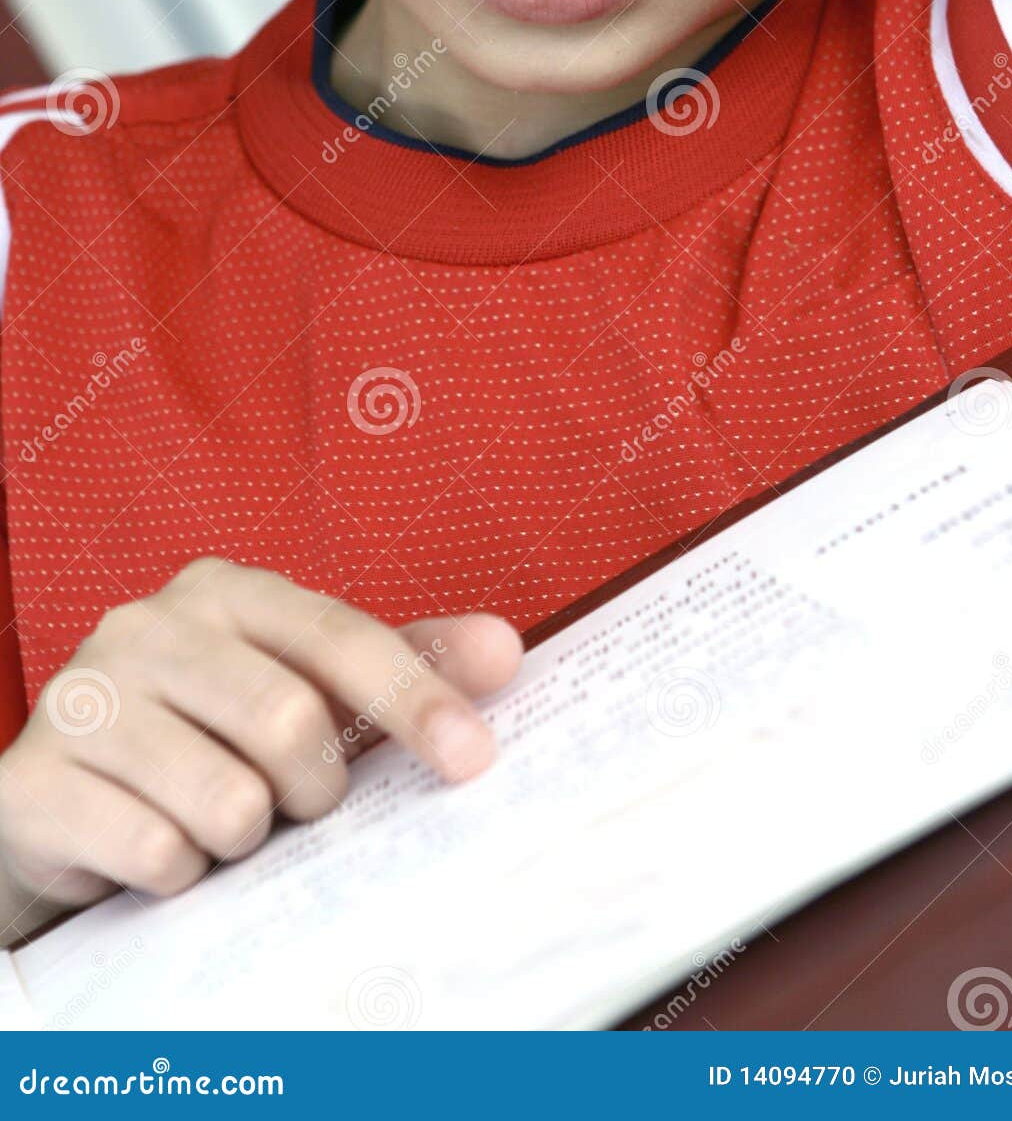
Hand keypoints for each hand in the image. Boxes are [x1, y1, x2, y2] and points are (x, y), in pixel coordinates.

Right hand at [0, 557, 521, 942]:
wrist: (62, 805)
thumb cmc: (206, 740)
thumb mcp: (301, 690)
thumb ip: (401, 666)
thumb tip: (507, 651)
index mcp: (224, 591)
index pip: (340, 636)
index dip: (415, 700)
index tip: (475, 759)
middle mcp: (148, 626)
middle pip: (287, 722)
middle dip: (314, 792)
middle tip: (297, 806)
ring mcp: (82, 698)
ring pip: (225, 802)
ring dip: (245, 840)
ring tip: (222, 826)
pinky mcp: (35, 780)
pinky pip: (156, 854)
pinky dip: (183, 878)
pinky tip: (163, 853)